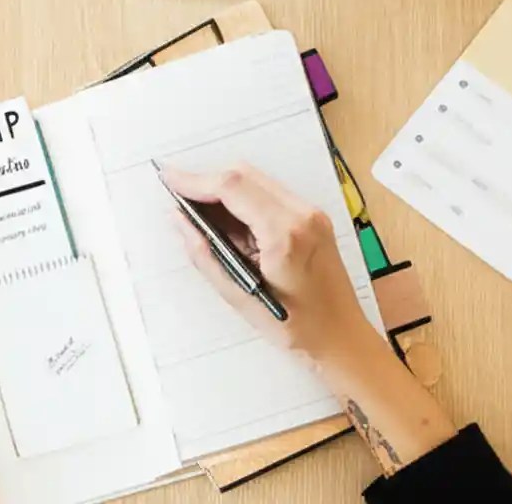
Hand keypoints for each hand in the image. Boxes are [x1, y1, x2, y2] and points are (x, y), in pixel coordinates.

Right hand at [162, 163, 373, 359]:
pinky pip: (268, 194)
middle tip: (180, 200)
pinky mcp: (311, 217)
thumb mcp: (241, 296)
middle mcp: (303, 214)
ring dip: (223, 191)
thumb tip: (181, 222)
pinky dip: (241, 200)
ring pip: (255, 180)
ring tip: (200, 215)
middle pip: (244, 175)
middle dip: (206, 182)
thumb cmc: (299, 327)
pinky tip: (228, 223)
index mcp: (286, 234)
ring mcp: (311, 213)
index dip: (194, 179)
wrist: (342, 337)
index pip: (232, 186)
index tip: (169, 179)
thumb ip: (205, 254)